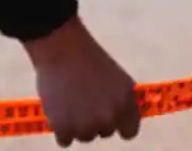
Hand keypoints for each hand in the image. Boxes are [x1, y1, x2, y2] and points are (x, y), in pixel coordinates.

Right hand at [22, 16, 140, 146]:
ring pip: (85, 136)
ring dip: (78, 125)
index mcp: (127, 104)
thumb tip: (125, 119)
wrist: (65, 51)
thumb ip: (124, 102)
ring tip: (73, 102)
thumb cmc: (92, 62)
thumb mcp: (119, 80)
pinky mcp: (64, 128)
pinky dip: (61, 129)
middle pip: (105, 132)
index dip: (122, 126)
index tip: (115, 121)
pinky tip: (61, 111)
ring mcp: (86, 125)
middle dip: (97, 121)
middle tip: (87, 100)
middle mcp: (109, 117)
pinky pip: (65, 141)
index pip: (130, 132)